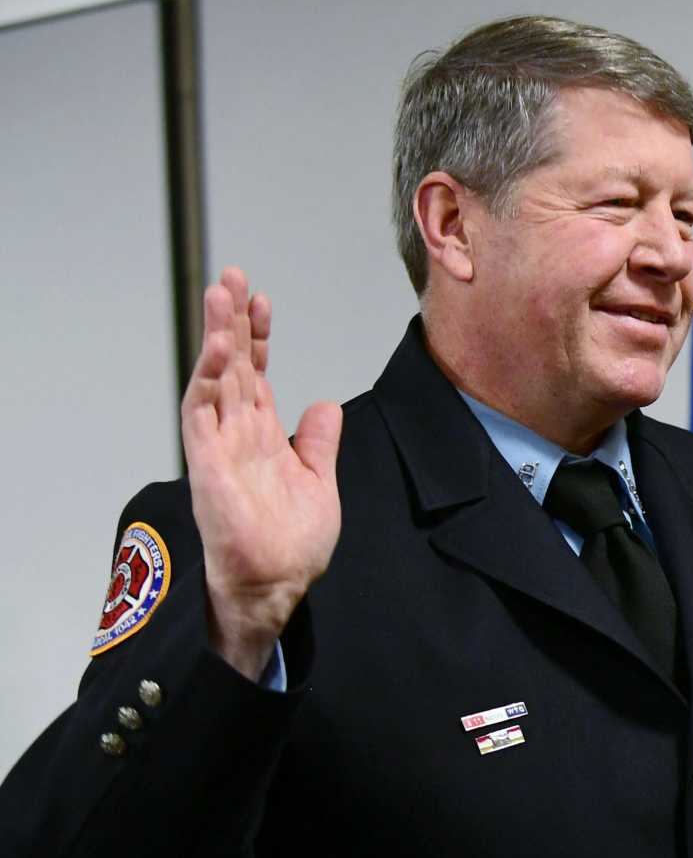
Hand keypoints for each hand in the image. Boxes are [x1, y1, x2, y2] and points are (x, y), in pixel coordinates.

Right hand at [181, 267, 341, 678]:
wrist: (277, 582)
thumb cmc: (293, 542)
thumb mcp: (318, 481)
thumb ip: (318, 442)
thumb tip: (324, 406)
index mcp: (264, 436)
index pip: (258, 374)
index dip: (259, 337)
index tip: (262, 300)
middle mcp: (239, 433)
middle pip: (234, 366)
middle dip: (232, 321)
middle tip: (231, 275)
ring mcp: (220, 445)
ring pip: (215, 379)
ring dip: (217, 337)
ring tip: (219, 295)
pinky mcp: (207, 463)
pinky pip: (203, 414)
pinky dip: (210, 381)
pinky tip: (220, 351)